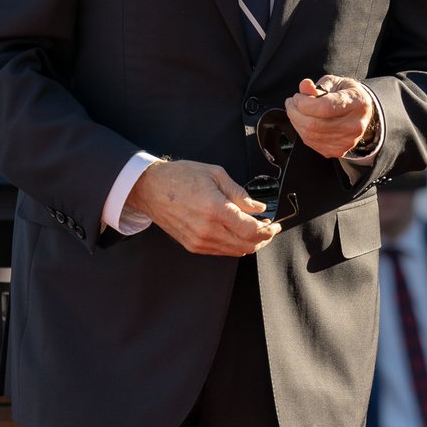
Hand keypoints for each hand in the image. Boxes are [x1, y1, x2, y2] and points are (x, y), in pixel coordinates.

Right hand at [127, 159, 277, 256]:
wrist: (150, 189)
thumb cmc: (180, 177)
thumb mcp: (216, 175)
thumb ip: (240, 194)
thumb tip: (258, 208)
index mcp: (216, 210)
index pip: (251, 231)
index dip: (269, 231)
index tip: (275, 224)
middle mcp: (208, 230)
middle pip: (247, 245)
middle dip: (263, 238)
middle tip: (269, 227)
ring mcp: (199, 241)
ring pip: (235, 251)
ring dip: (250, 243)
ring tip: (255, 229)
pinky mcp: (193, 246)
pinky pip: (221, 251)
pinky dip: (234, 245)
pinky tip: (237, 232)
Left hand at [286, 76, 375, 159]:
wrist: (361, 112)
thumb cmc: (346, 94)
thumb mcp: (335, 83)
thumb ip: (318, 85)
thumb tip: (304, 86)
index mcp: (357, 103)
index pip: (325, 107)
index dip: (304, 103)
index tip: (297, 97)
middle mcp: (355, 124)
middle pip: (315, 124)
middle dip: (295, 112)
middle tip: (292, 102)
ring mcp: (347, 140)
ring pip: (310, 135)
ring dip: (296, 121)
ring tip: (294, 110)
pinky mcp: (339, 150)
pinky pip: (311, 143)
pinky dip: (302, 131)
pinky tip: (303, 121)